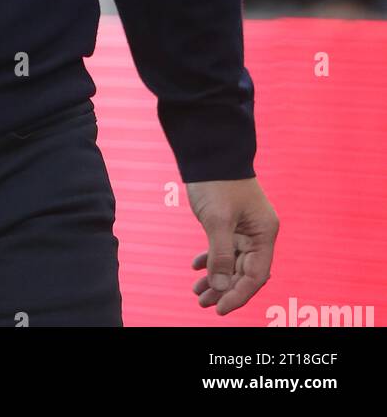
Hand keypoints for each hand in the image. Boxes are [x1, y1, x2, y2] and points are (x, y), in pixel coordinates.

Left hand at [187, 176, 278, 314]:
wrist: (208, 151)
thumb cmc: (216, 182)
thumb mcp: (217, 220)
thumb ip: (220, 255)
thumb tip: (221, 287)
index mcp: (264, 233)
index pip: (255, 275)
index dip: (238, 295)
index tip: (220, 309)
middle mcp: (258, 233)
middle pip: (244, 272)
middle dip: (224, 289)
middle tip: (203, 304)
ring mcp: (245, 228)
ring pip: (232, 262)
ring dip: (216, 278)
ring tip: (197, 293)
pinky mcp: (230, 222)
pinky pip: (223, 248)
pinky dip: (210, 259)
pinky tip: (195, 268)